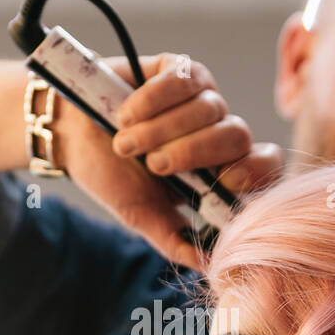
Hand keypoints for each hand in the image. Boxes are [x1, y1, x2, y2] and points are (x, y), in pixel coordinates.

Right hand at [50, 52, 282, 270]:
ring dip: (163, 130)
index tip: (226, 181)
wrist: (71, 136)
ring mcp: (201, 97)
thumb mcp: (142, 215)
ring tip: (125, 144)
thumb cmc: (110, 177)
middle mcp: (216, 132)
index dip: (256, 171)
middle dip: (194, 152)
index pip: (264, 165)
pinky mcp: (178, 69)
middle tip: (154, 166)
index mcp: (218, 170)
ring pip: (210, 107)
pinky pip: (184, 78)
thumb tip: (210, 265)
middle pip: (238, 135)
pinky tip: (126, 114)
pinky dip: (154, 99)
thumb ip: (176, 240)